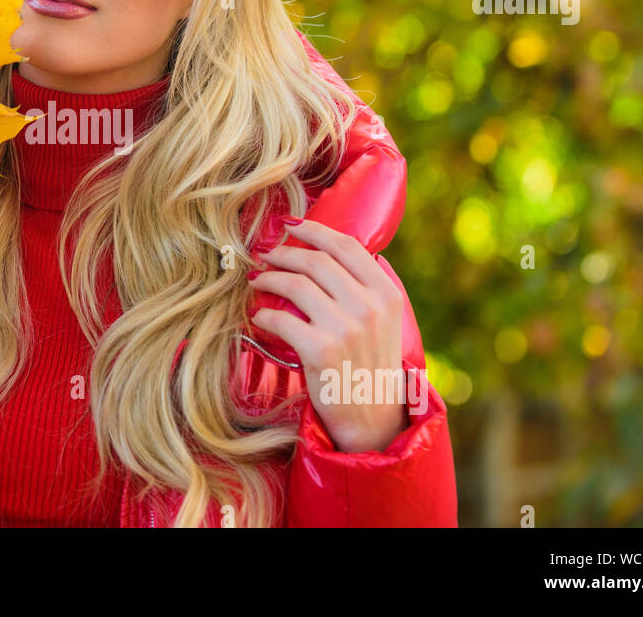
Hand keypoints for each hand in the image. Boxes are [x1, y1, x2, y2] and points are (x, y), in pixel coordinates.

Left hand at [247, 218, 408, 452]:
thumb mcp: (382, 321)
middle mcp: (368, 306)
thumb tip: (324, 251)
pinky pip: (281, 318)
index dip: (314, 230)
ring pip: (295, 284)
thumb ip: (362, 287)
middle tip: (265, 254)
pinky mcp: (320, 350)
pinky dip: (264, 314)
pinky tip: (259, 316)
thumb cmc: (369, 364)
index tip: (290, 225)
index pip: (346, 246)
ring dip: (268, 277)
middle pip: (316, 260)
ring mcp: (345, 327)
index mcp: (386, 293)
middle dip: (283, 252)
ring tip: (256, 280)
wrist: (372, 418)